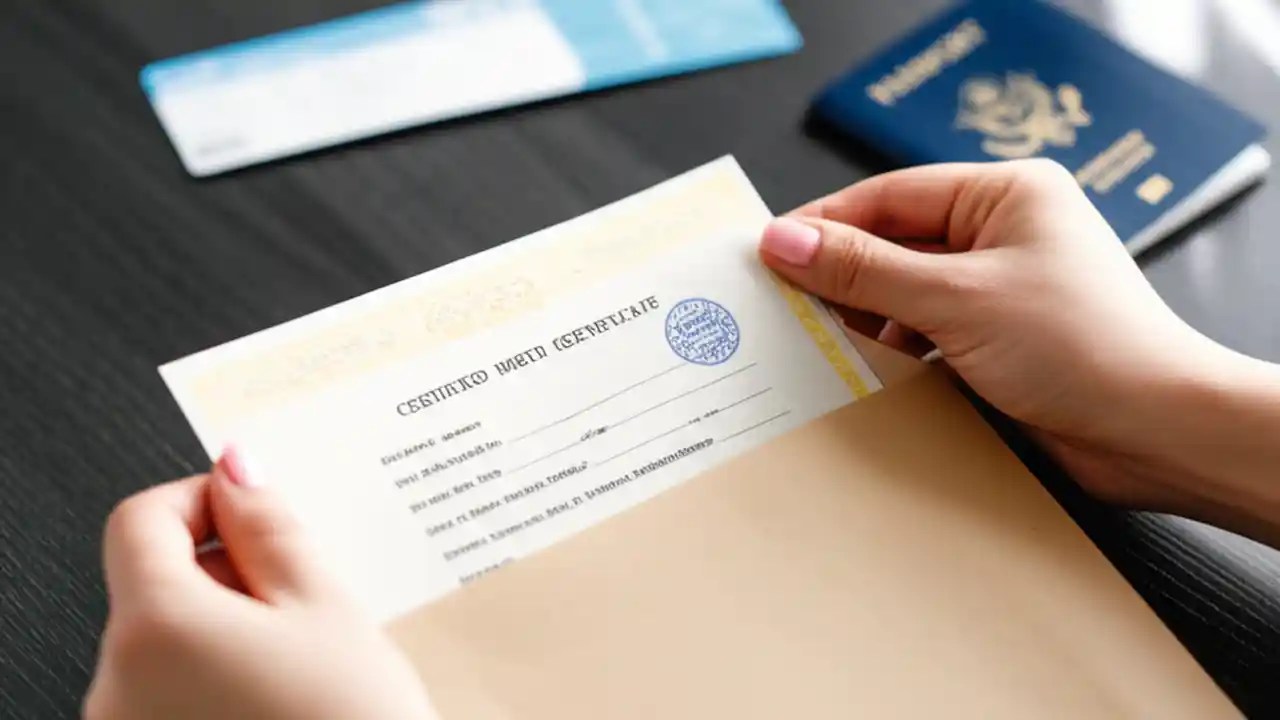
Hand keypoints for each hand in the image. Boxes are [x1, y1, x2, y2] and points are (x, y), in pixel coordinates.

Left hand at [85, 448, 436, 719]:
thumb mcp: (326, 608)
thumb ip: (270, 527)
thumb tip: (235, 469)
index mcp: (156, 629)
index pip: (139, 519)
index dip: (202, 500)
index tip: (253, 514)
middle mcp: (115, 687)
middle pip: (152, 587)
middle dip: (225, 577)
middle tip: (304, 605)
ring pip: (163, 645)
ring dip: (224, 633)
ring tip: (301, 666)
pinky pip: (166, 696)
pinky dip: (214, 682)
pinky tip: (279, 704)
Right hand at [760, 159, 1279, 543]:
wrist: (1154, 432)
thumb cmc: (1078, 346)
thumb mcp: (955, 299)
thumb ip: (864, 270)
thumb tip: (782, 241)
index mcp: (1006, 194)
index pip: (890, 197)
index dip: (824, 224)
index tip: (765, 252)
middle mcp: (1004, 233)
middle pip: (894, 243)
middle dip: (839, 274)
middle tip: (775, 303)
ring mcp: (1001, 288)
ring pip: (904, 292)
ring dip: (862, 318)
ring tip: (809, 343)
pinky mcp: (998, 339)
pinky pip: (925, 332)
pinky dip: (891, 350)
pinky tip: (857, 371)